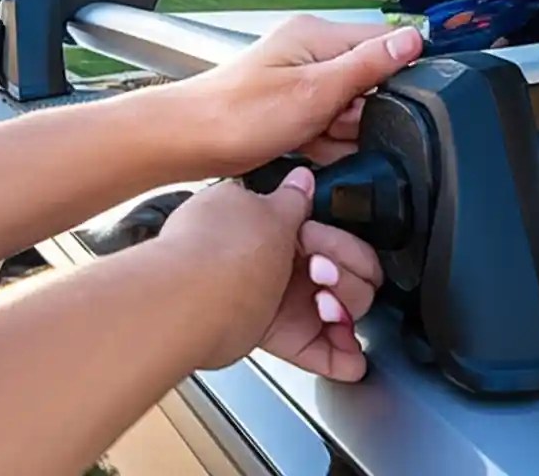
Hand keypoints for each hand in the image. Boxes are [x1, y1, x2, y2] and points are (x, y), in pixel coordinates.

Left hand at [155, 169, 380, 378]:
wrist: (187, 302)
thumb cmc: (224, 254)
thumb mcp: (270, 212)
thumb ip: (294, 199)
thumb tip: (303, 178)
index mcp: (276, 229)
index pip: (336, 239)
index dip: (343, 247)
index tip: (327, 252)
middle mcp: (279, 265)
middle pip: (344, 276)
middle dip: (346, 278)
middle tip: (323, 277)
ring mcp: (276, 302)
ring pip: (335, 312)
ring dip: (344, 312)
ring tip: (325, 308)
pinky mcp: (273, 337)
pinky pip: (315, 349)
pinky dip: (337, 358)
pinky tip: (351, 361)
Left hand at [156, 16, 423, 178]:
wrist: (186, 144)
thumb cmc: (237, 116)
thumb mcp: (315, 91)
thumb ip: (368, 65)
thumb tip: (412, 39)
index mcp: (316, 35)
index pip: (381, 40)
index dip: (391, 75)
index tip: (381, 102)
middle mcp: (309, 52)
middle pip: (368, 80)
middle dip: (359, 113)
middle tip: (332, 124)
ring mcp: (299, 81)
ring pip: (349, 109)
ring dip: (340, 132)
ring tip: (310, 139)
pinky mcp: (291, 107)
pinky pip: (327, 125)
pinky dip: (322, 142)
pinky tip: (304, 149)